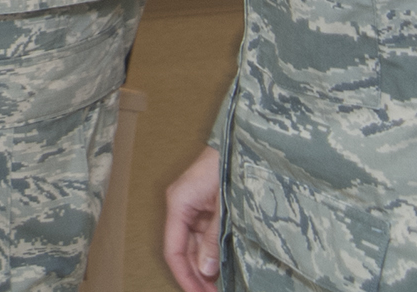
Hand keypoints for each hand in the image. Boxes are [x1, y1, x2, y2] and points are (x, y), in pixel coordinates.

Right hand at [163, 148, 222, 291]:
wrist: (243, 139)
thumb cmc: (231, 161)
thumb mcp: (224, 205)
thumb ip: (213, 238)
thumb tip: (206, 269)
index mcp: (179, 203)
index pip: (173, 250)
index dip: (184, 276)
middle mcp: (182, 206)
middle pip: (183, 250)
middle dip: (197, 275)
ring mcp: (194, 206)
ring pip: (194, 245)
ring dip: (206, 266)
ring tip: (220, 285)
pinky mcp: (207, 206)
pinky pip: (204, 235)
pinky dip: (212, 252)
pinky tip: (222, 265)